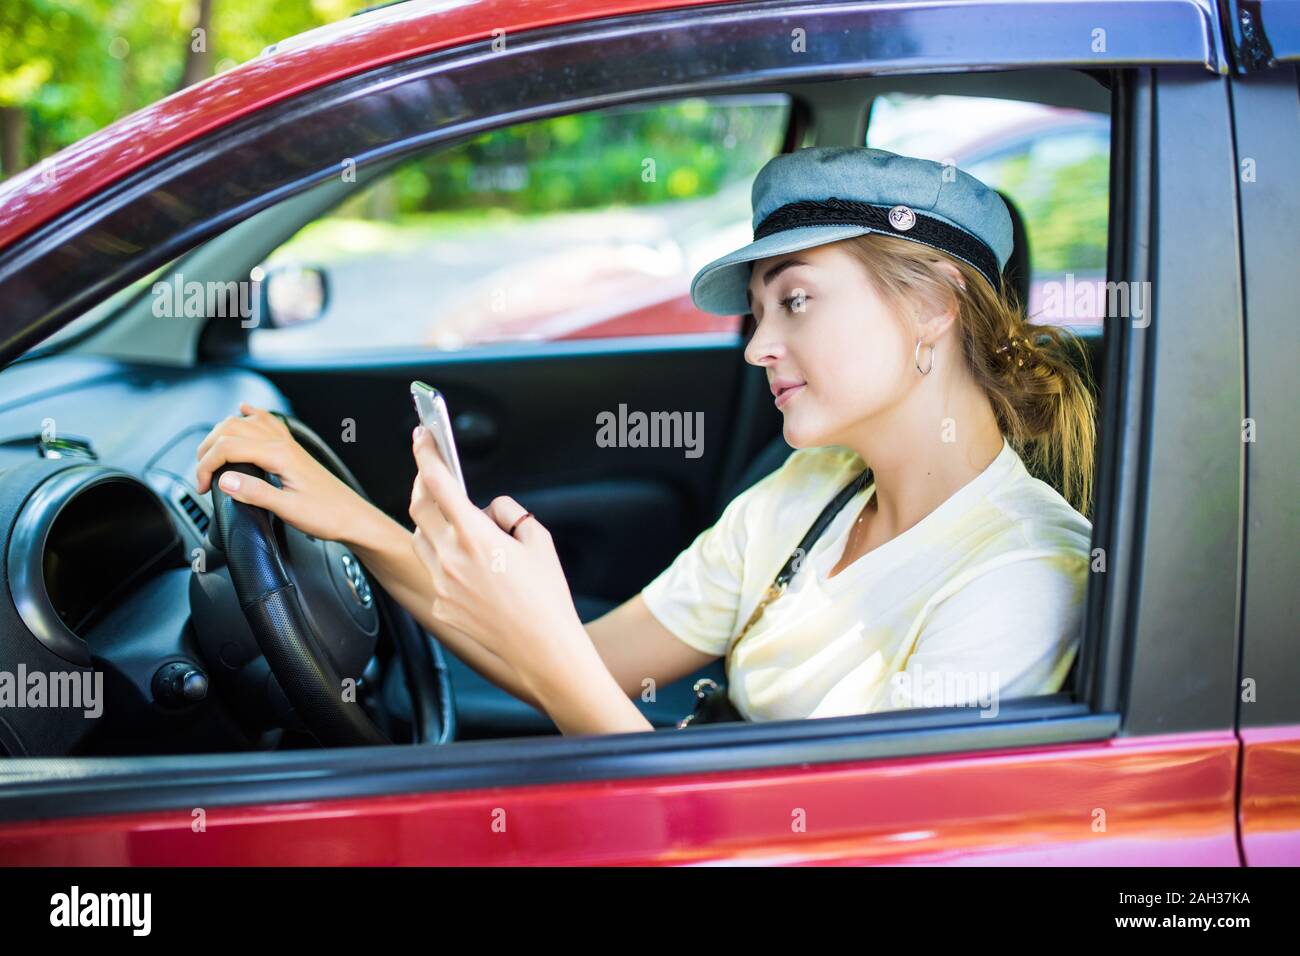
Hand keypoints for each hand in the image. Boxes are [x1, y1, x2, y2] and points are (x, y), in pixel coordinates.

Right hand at [194, 402, 373, 543]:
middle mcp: (283, 444)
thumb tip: (225, 480)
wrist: (354, 517)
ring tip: (208, 452)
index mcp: (279, 455)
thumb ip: (255, 493)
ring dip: (221, 433)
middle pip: (231, 429)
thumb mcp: (289, 509)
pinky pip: (268, 422)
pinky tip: (244, 410)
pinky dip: (251, 414)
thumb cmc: (328, 515)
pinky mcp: (292, 451)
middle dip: (207, 448)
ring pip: (246, 422)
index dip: (207, 465)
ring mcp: (288, 445)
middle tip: (200, 474)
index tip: (202, 486)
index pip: (228, 447)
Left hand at [407, 425, 585, 687]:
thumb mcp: (540, 540)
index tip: (422, 435)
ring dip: (430, 522)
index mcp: (476, 537)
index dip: (426, 454)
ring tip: (454, 520)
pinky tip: (467, 564)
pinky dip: (443, 557)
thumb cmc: (547, 596)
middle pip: (418, 507)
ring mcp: (442, 584)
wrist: (543, 649)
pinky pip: (433, 570)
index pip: (439, 483)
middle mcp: (451, 559)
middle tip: (431, 471)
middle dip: (422, 483)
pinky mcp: (440, 605)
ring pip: (420, 539)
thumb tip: (491, 509)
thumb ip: (511, 513)